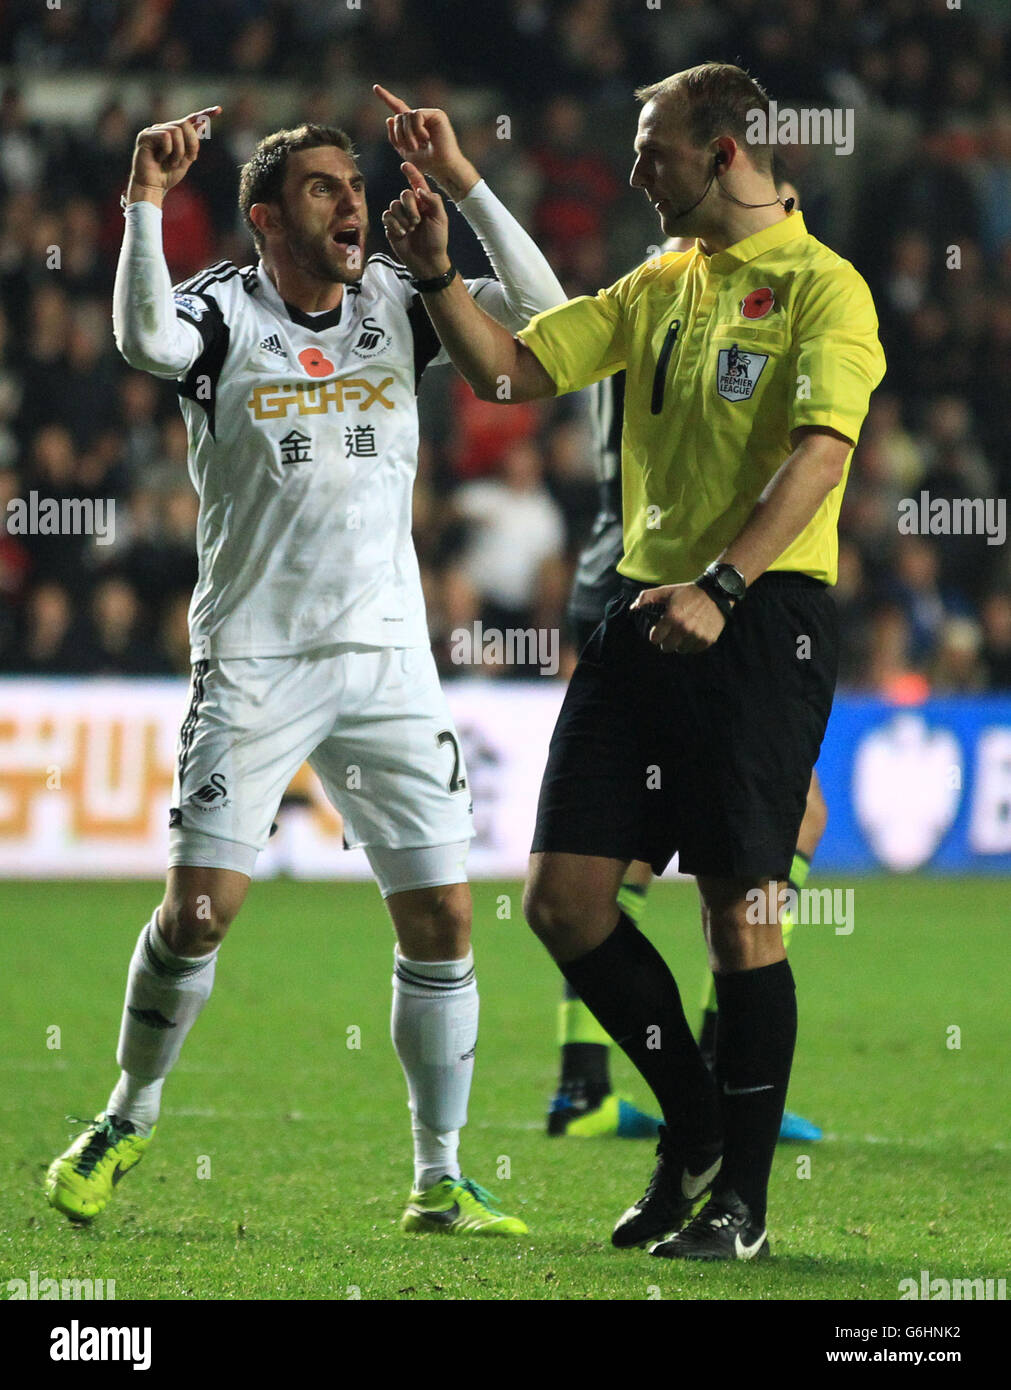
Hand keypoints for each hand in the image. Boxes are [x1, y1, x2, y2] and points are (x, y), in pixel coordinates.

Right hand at [128, 106, 221, 202]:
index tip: (219, 110)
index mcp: (175, 134)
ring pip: (176, 131)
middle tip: (191, 159)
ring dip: (179, 151)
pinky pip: (165, 136)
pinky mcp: (145, 136)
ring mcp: (154, 131)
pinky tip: (160, 160)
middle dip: (192, 143)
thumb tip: (203, 124)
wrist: (152, 187)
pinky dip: (168, 151)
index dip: (205, 114)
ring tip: (172, 164)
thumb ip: (192, 143)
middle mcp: (165, 129)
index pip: (191, 120)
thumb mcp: (186, 159)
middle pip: (185, 124)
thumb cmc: (168, 175)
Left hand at [373, 84, 478, 200]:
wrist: (442, 167)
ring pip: (406, 116)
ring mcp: (429, 114)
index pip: (398, 108)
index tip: (375, 87)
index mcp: (413, 124)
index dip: (386, 97)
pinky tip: (427, 138)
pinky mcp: (437, 114)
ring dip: (408, 135)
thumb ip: (394, 137)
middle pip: (398, 117)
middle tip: (411, 148)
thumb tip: (389, 118)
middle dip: (399, 135)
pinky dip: (417, 130)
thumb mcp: (405, 152)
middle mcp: (421, 117)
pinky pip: (416, 115)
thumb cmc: (427, 163)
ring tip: (418, 146)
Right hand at [381, 163, 450, 278]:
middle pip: (404, 194)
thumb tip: (419, 189)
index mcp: (424, 203)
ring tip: (410, 230)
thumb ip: (433, 201)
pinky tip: (401, 234)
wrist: (426, 261)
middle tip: (417, 222)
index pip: (417, 183)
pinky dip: (394, 225)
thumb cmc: (437, 240)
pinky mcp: (391, 226)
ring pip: (394, 205)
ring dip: (403, 219)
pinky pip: (387, 216)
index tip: (404, 165)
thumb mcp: (441, 219)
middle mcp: (411, 207)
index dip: (411, 173)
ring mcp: (401, 216)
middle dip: (410, 208)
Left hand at [631, 582, 725, 653]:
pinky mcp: (708, 640)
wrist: (716, 593)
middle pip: (666, 648)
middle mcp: (684, 628)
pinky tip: (694, 634)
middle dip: (666, 641)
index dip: (656, 634)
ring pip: (681, 650)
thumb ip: (646, 597)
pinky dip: (692, 645)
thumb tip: (633, 607)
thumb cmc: (688, 592)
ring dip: (680, 644)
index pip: (655, 638)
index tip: (660, 630)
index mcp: (672, 617)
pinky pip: (694, 650)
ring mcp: (696, 635)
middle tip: (671, 633)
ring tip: (684, 633)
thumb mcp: (666, 591)